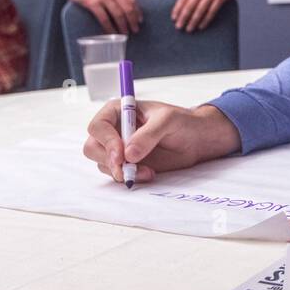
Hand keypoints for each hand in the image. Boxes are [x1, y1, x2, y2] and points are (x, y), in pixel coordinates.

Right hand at [61, 0, 140, 33]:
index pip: (132, 0)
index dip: (138, 12)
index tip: (140, 20)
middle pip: (127, 9)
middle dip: (133, 21)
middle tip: (135, 30)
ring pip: (118, 14)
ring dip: (123, 26)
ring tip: (125, 33)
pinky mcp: (93, 3)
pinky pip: (104, 18)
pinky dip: (109, 27)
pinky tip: (111, 32)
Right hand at [83, 100, 240, 183]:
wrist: (196, 140)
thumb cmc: (182, 122)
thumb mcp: (168, 120)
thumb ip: (148, 134)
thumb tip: (128, 154)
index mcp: (118, 111)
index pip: (98, 126)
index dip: (106, 141)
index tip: (120, 154)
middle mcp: (113, 130)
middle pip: (93, 148)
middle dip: (108, 160)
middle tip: (127, 169)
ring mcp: (118, 149)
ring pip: (104, 164)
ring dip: (122, 171)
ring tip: (148, 171)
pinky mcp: (127, 164)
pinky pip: (118, 174)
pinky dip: (130, 177)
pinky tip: (149, 174)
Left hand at [171, 0, 236, 31]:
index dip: (177, 9)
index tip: (174, 17)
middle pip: (190, 5)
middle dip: (183, 17)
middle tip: (178, 26)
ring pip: (200, 10)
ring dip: (193, 21)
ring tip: (189, 29)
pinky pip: (212, 11)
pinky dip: (206, 20)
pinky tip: (201, 26)